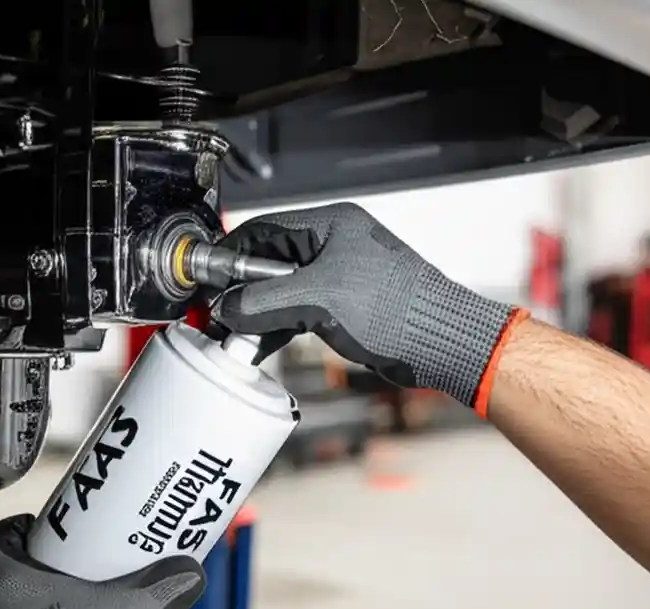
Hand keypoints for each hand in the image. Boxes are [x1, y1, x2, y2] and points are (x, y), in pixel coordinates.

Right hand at [214, 202, 522, 411]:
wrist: (441, 341)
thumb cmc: (394, 309)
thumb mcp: (318, 301)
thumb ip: (265, 303)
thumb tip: (226, 307)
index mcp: (330, 225)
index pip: (264, 230)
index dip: (232, 255)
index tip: (209, 280)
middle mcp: (334, 244)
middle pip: (270, 261)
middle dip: (243, 289)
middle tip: (219, 312)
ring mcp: (341, 276)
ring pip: (283, 289)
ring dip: (260, 311)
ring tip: (237, 334)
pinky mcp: (346, 305)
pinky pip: (300, 308)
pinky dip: (280, 324)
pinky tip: (263, 342)